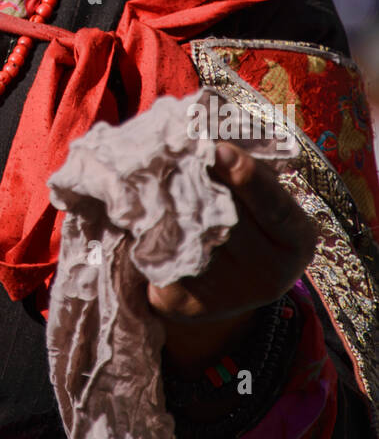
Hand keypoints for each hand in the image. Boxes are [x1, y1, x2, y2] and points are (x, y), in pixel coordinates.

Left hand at [147, 142, 316, 373]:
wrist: (220, 280)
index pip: (276, 207)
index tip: (219, 149)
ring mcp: (229, 295)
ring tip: (153, 175)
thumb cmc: (243, 218)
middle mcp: (270, 274)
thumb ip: (245, 170)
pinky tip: (141, 213)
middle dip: (198, 183)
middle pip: (229, 222)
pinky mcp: (188, 304)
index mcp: (296, 240)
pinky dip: (150, 233)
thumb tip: (210, 135)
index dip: (247, 177)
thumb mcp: (260, 195)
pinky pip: (165, 260)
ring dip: (168, 205)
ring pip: (193, 239)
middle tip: (172, 148)